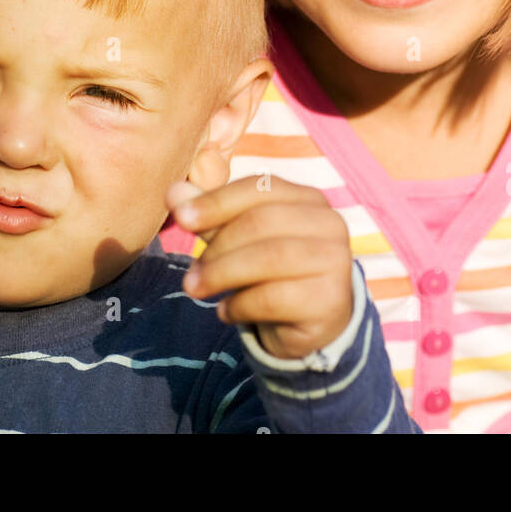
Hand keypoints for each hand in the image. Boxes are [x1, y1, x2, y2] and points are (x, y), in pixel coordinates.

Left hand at [166, 176, 354, 360]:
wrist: (311, 324)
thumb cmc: (270, 271)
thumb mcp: (237, 238)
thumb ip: (210, 214)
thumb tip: (174, 191)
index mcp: (308, 198)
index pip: (260, 187)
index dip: (217, 201)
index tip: (181, 218)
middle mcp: (330, 223)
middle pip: (262, 222)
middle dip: (217, 247)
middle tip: (188, 275)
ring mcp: (336, 261)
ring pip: (269, 258)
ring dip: (221, 274)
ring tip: (195, 290)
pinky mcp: (331, 299)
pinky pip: (274, 298)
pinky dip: (240, 305)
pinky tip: (226, 312)